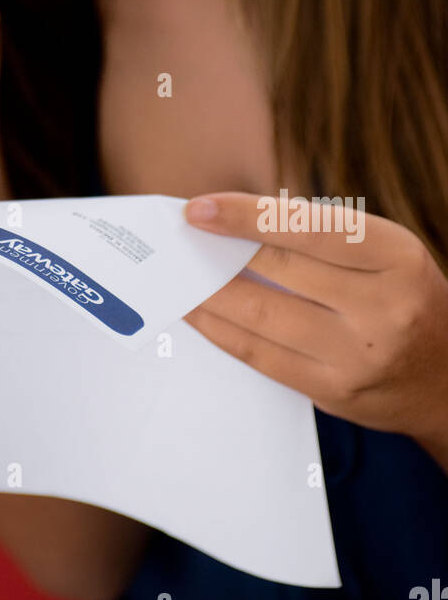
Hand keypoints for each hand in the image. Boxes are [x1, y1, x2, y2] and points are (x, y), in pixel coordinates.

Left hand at [181, 192, 447, 457]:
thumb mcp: (385, 253)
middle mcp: (383, 306)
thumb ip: (320, 238)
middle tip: (178, 238)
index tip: (198, 208)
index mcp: (397, 256)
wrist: (447, 378)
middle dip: (217, 252)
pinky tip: (198, 312)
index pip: (308, 227)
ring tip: (178, 273)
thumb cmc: (405, 297)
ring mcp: (358, 354)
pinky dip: (221, 331)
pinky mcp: (334, 391)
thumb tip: (232, 227)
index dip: (246, 215)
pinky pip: (261, 356)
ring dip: (208, 293)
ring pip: (261, 316)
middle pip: (279, 270)